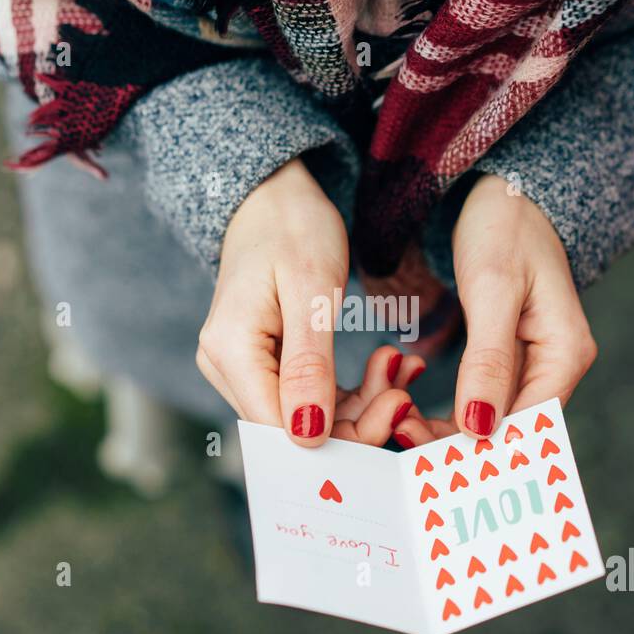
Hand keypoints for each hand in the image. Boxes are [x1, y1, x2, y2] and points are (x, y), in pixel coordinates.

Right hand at [197, 160, 423, 446]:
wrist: (273, 196)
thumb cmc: (293, 227)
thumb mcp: (313, 290)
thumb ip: (309, 366)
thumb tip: (307, 437)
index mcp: (230, 350)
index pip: (281, 427)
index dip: (341, 436)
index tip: (399, 409)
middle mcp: (225, 367)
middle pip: (294, 429)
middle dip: (358, 419)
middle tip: (407, 389)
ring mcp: (241, 368)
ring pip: (307, 417)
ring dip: (362, 403)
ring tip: (401, 367)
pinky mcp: (262, 364)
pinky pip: (309, 396)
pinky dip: (352, 390)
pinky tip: (386, 366)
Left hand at [394, 174, 596, 443]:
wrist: (504, 190)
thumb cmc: (504, 226)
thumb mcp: (492, 288)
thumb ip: (488, 360)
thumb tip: (481, 429)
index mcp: (567, 352)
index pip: (529, 423)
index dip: (481, 447)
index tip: (428, 457)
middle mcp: (558, 365)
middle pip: (512, 427)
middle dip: (458, 443)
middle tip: (399, 437)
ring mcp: (536, 362)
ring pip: (494, 418)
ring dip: (449, 431)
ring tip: (398, 426)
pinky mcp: (511, 355)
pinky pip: (483, 398)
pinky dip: (450, 411)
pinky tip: (412, 412)